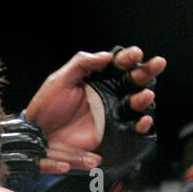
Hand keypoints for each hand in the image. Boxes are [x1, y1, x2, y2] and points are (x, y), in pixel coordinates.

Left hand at [24, 46, 165, 172]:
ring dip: (144, 99)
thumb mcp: (60, 79)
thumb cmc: (46, 106)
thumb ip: (82, 63)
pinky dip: (140, 126)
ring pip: (136, 105)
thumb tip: (107, 55)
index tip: (135, 55)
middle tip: (155, 65)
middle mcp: (109, 95)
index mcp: (99, 79)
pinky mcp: (111, 135)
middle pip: (134, 82)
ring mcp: (112, 115)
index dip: (129, 59)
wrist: (37, 136)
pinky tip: (143, 120)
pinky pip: (131, 130)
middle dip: (146, 73)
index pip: (120, 65)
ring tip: (145, 95)